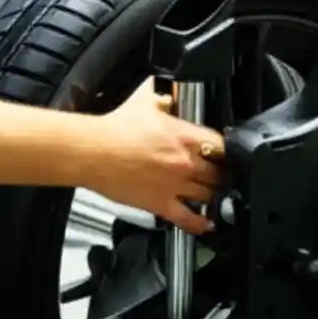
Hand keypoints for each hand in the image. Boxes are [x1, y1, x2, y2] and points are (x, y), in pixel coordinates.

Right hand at [88, 80, 225, 234]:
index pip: (222, 146)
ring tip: (215, 195)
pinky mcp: (161, 204)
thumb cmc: (113, 129)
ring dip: (213, 195)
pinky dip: (200, 223)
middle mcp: (185, 162)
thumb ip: (163, 98)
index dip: (225, 150)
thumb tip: (170, 95)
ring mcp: (175, 185)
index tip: (224, 153)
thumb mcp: (143, 102)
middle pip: (219, 173)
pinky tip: (207, 224)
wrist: (92, 152)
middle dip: (221, 174)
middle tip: (221, 175)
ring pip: (208, 195)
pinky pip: (188, 218)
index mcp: (185, 136)